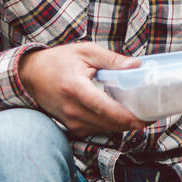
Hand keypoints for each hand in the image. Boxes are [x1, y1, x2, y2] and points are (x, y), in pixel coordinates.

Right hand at [18, 42, 145, 137]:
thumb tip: (136, 66)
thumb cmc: (59, 61)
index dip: (126, 117)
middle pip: (108, 123)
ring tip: (139, 115)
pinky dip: (110, 125)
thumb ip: (112, 60)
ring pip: (104, 130)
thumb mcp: (86, 52)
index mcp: (76, 88)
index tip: (145, 119)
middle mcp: (72, 109)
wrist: (31, 75)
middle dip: (131, 122)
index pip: (105, 108)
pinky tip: (119, 116)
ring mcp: (70, 121)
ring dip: (122, 125)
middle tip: (150, 116)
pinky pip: (96, 130)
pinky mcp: (71, 127)